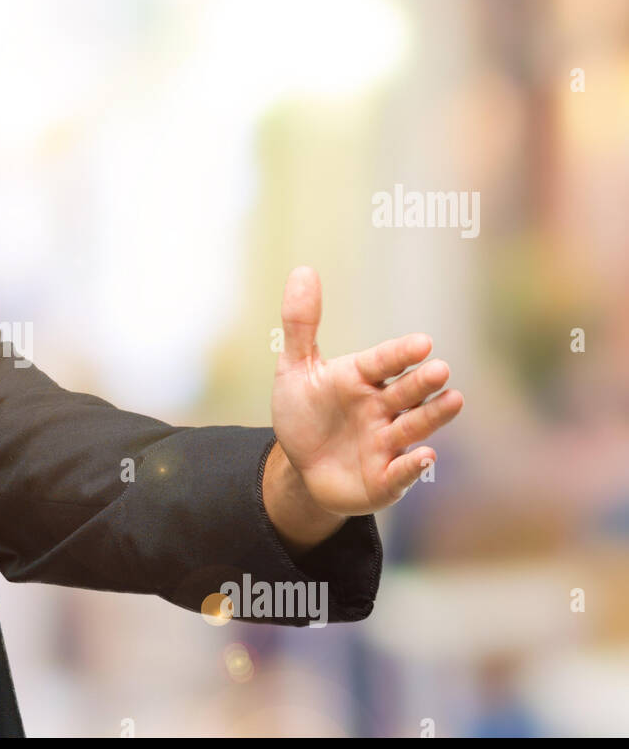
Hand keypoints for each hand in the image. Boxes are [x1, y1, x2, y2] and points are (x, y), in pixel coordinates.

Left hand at [270, 265, 463, 516]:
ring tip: (453, 400)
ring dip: (433, 415)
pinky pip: (400, 472)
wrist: (302, 467)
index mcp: (362, 377)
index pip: (384, 361)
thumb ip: (301, 324)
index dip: (401, 353)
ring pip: (414, 426)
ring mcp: (387, 443)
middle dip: (422, 382)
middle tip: (439, 369)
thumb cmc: (305, 414)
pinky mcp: (385, 479)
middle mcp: (382, 407)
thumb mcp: (296, 370)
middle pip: (406, 392)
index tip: (421, 343)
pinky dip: (412, 466)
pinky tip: (425, 457)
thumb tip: (303, 269)